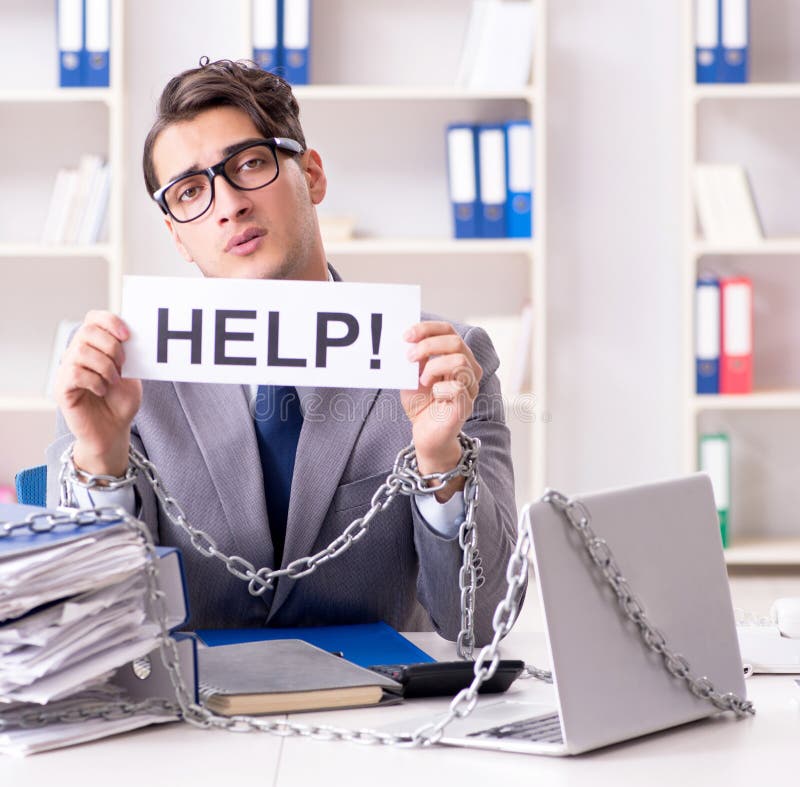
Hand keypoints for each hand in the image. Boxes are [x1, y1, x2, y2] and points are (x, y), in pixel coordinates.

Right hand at [54, 310, 141, 476]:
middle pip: (87, 331)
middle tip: (123, 365)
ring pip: (81, 351)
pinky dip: (94, 380)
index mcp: (95, 346)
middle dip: (112, 346)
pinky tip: (102, 390)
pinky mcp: (62, 388)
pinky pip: (74, 372)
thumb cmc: (121, 401)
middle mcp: (77, 354)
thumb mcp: (131, 374)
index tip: (128, 335)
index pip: (94, 318)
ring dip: (105, 366)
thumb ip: (128, 355)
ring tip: (113, 381)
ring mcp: (66, 370)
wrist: (113, 430)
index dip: (110, 321)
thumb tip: (130, 336)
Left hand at [401, 321, 481, 501]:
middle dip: (428, 346)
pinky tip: (434, 396)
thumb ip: (414, 358)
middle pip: (456, 342)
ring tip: (422, 380)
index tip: (406, 335)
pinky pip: (457, 388)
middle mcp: (468, 369)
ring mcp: (470, 387)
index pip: (449, 331)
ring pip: (459, 361)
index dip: (427, 329)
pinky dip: (439, 388)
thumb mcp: (412, 376)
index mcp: (456, 357)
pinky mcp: (466, 405)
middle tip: (409, 357)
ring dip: (433, 368)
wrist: (425, 436)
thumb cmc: (421, 405)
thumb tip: (406, 338)